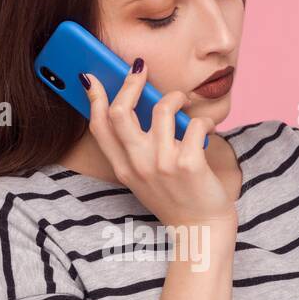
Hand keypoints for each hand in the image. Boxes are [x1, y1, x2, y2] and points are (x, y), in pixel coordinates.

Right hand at [78, 61, 232, 229]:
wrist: (201, 230)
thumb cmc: (175, 198)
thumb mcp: (144, 178)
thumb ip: (135, 149)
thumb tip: (134, 105)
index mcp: (124, 168)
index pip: (99, 127)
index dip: (93, 97)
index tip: (92, 77)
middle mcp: (139, 165)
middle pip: (120, 111)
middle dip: (130, 82)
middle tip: (141, 69)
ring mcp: (163, 164)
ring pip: (161, 109)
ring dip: (175, 97)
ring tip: (183, 103)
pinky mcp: (189, 164)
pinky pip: (195, 124)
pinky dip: (204, 122)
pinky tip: (206, 131)